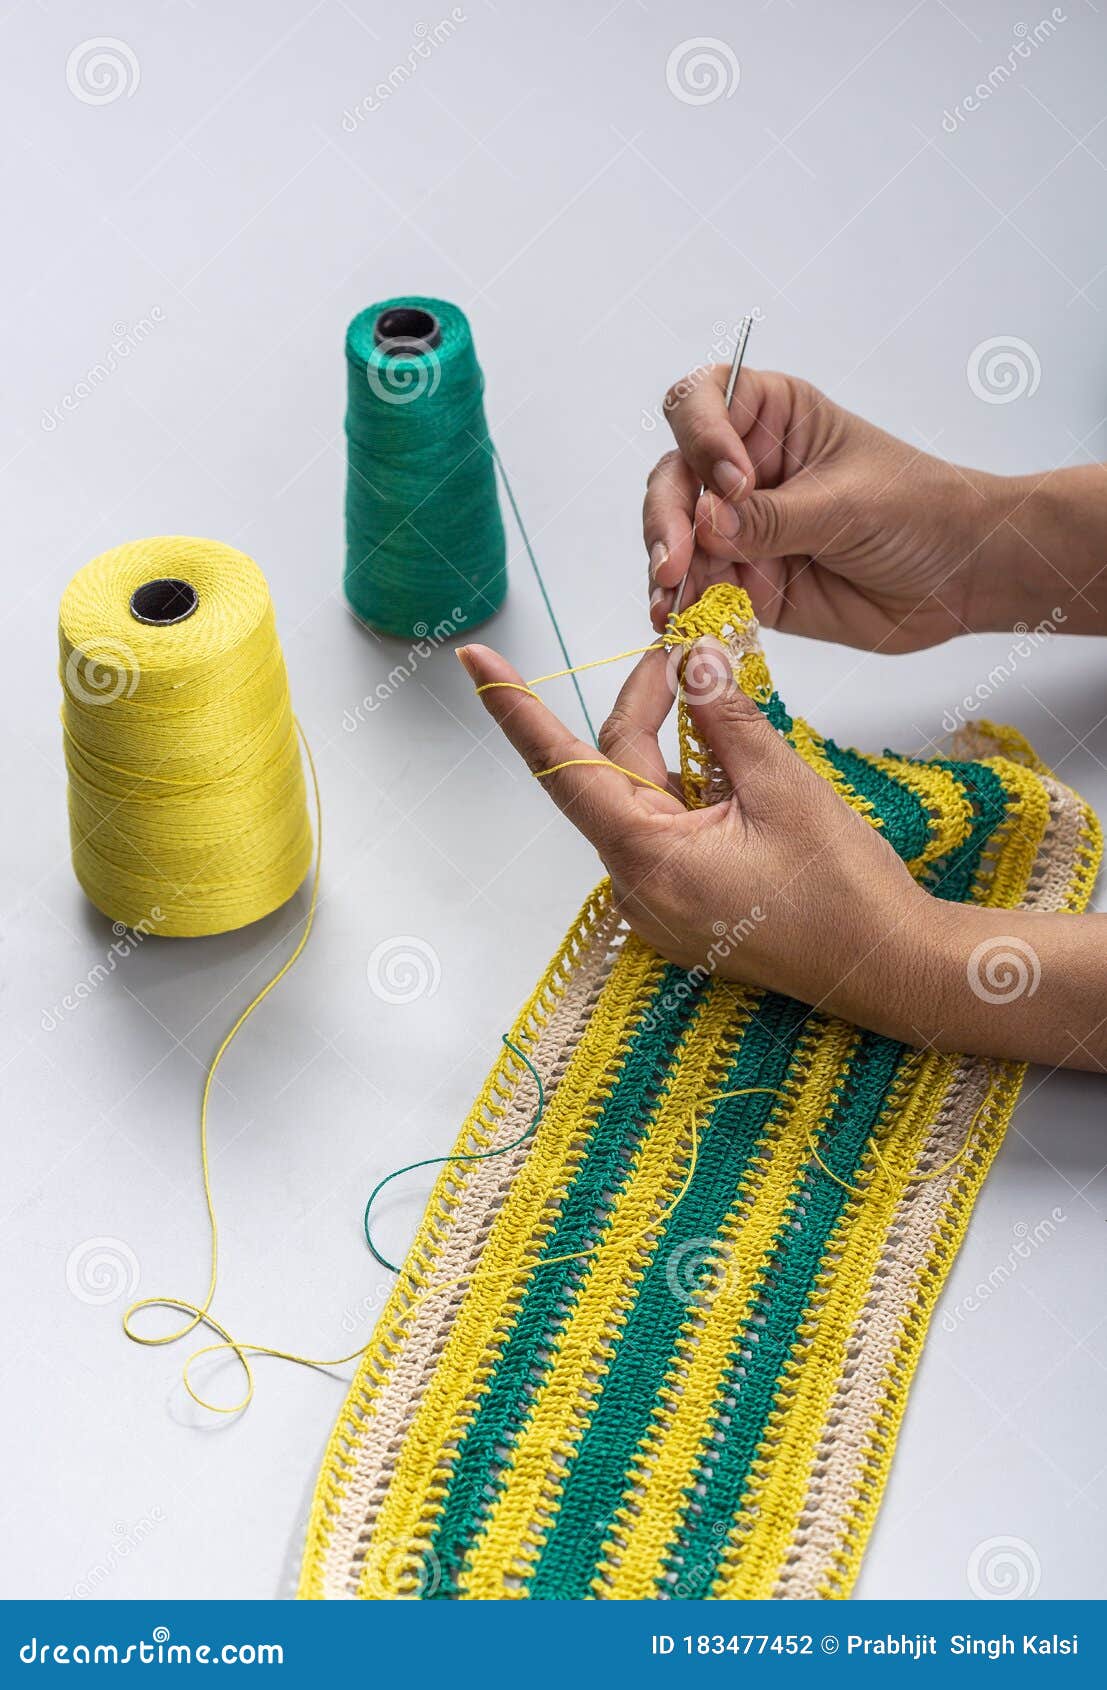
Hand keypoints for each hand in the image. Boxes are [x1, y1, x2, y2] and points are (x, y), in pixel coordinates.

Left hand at [459, 636, 927, 1029]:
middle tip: (691, 652)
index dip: (514, 707)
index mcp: (648, 858)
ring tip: (730, 719)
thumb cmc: (845, 893)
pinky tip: (739, 782)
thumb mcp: (784, 786)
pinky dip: (691, 792)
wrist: (890, 969)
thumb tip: (691, 657)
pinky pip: (667, 833)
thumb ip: (725, 717)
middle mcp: (635, 888)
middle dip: (647, 705)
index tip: (473, 660)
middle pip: (616, 770)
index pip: (563, 764)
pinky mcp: (680, 910)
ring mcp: (655, 905)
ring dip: (675, 752)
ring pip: (644, 800)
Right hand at [644, 367, 1002, 652]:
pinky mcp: (747, 581)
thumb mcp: (849, 505)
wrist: (961, 577)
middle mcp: (745, 468)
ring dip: (667, 569)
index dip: (702, 435)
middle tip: (676, 563)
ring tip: (670, 604)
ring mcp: (741, 528)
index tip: (734, 483)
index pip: (704, 401)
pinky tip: (677, 623)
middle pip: (675, 476)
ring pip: (678, 538)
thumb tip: (705, 523)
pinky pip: (700, 590)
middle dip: (668, 518)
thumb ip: (774, 517)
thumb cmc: (921, 511)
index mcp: (773, 417)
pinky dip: (684, 606)